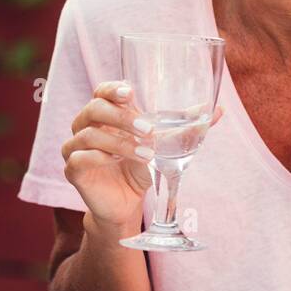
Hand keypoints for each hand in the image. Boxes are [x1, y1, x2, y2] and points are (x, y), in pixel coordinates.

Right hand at [61, 81, 221, 230]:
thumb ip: (187, 127)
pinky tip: (116, 162)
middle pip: (94, 109)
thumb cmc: (143, 166)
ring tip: (145, 154)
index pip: (102, 91)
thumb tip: (217, 110)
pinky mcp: (73, 169)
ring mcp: (76, 146)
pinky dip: (99, 157)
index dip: (113, 89)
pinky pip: (80, 158)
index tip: (131, 93)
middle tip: (147, 130)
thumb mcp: (166, 146)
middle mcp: (87, 125)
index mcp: (107, 113)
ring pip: (89, 134)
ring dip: (119, 143)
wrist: (128, 202)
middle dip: (121, 118)